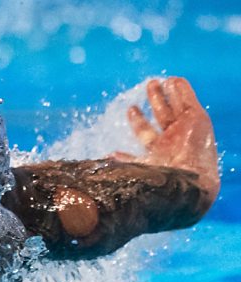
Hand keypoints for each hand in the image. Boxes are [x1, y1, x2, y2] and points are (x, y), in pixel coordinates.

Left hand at [113, 77, 219, 212]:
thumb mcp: (135, 171)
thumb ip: (122, 163)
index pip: (146, 134)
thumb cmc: (159, 181)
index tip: (130, 110)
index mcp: (158, 153)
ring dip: (165, 94)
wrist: (187, 183)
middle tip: (149, 86)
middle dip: (154, 101)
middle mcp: (173, 140)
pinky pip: (190, 101)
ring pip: (174, 107)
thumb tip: (101, 161)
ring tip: (157, 81)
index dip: (138, 122)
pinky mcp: (198, 119)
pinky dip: (183, 90)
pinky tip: (175, 80)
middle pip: (162, 116)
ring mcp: (185, 130)